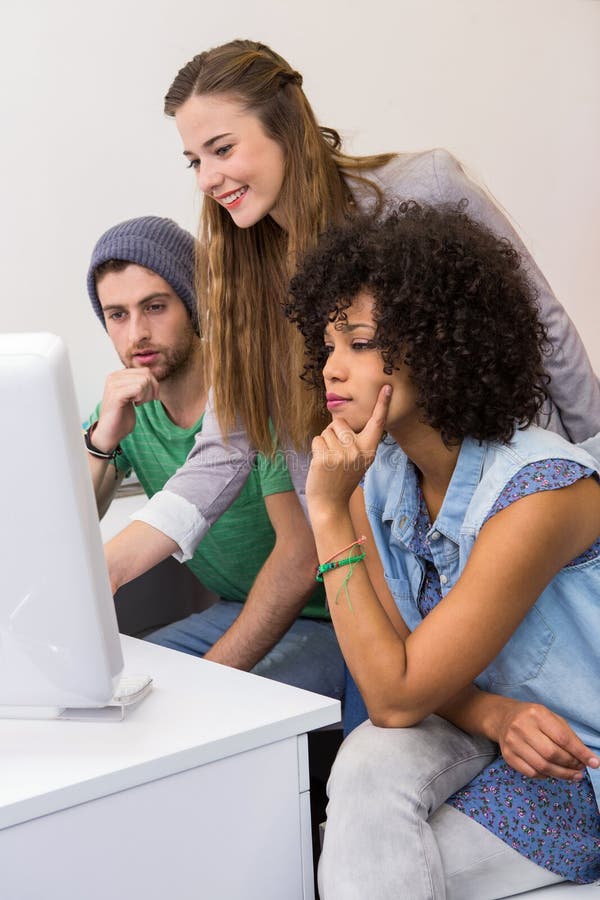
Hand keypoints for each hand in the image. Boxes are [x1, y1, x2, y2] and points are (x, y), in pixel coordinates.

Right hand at [93, 368, 158, 452]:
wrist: (110, 433)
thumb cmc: (121, 416)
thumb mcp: (133, 395)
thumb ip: (140, 383)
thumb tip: (152, 376)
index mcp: (118, 375)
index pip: (145, 371)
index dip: (152, 385)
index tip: (148, 398)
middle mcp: (114, 377)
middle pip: (146, 374)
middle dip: (151, 389)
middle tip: (144, 402)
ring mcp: (113, 384)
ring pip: (144, 380)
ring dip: (146, 394)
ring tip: (138, 403)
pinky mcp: (116, 394)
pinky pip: (139, 388)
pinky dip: (141, 398)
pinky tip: (135, 404)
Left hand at [307, 385, 390, 512]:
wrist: (330, 503)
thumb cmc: (342, 478)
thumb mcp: (358, 460)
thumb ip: (355, 441)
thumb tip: (340, 420)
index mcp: (369, 450)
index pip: (377, 423)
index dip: (382, 404)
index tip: (387, 386)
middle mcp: (358, 451)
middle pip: (340, 422)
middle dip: (334, 432)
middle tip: (336, 454)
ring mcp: (342, 455)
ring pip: (327, 431)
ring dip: (324, 442)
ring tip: (329, 461)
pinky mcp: (326, 458)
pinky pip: (317, 439)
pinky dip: (316, 449)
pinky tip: (321, 464)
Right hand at [496, 700, 598, 780]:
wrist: (503, 718)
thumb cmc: (533, 718)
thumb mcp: (552, 718)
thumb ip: (569, 736)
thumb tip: (587, 758)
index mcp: (536, 714)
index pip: (562, 738)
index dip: (580, 753)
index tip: (594, 763)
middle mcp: (521, 727)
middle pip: (552, 754)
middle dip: (570, 765)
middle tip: (581, 769)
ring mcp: (512, 742)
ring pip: (542, 766)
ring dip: (562, 774)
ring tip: (573, 775)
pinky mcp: (507, 756)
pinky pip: (531, 773)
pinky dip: (546, 776)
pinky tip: (553, 773)